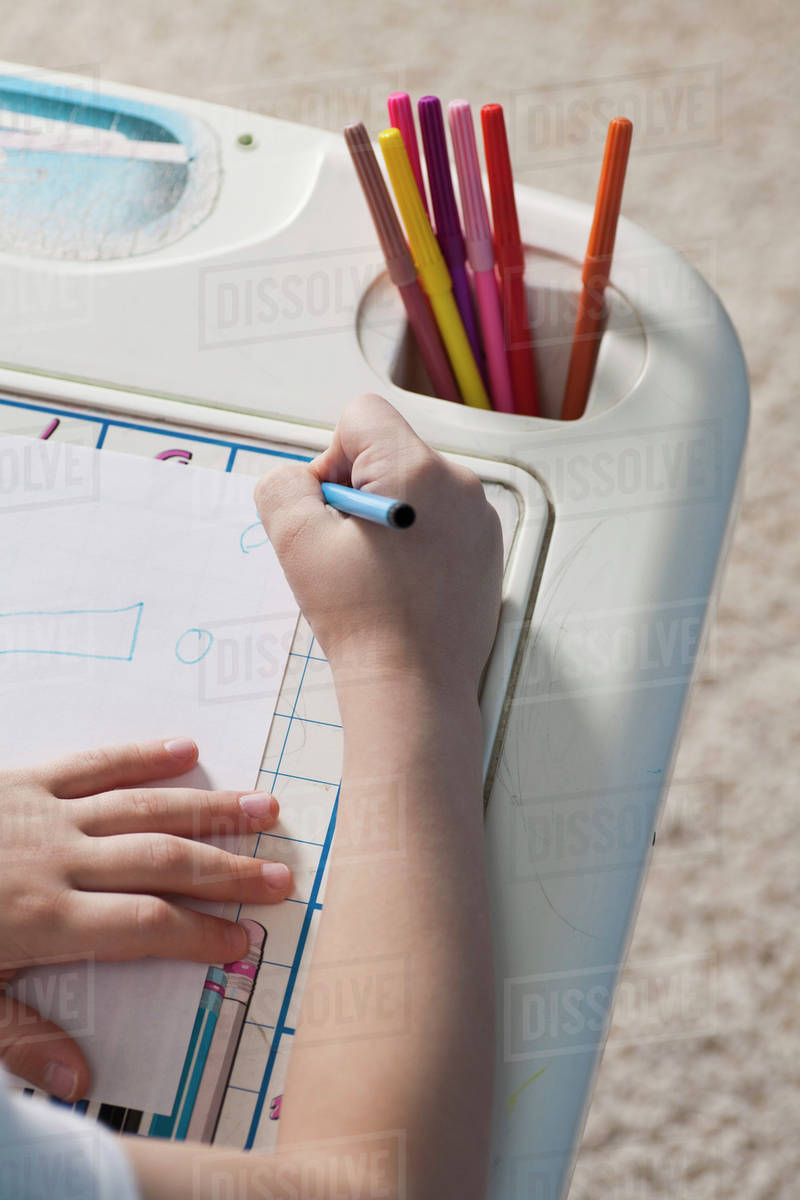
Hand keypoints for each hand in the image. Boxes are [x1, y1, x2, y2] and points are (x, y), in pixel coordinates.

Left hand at [0, 736, 291, 1099]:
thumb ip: (17, 1034)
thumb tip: (79, 1080)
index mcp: (44, 919)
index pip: (146, 927)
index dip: (201, 934)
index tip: (244, 943)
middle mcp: (59, 859)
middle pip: (163, 862)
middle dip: (229, 871)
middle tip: (283, 876)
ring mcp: (46, 812)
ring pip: (145, 806)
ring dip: (209, 807)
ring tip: (263, 808)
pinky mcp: (26, 778)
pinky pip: (94, 761)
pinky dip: (142, 754)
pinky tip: (186, 747)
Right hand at [254, 394, 502, 695]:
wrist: (414, 689)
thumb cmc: (364, 621)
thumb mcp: (296, 543)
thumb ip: (282, 487)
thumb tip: (300, 480)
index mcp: (416, 470)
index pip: (361, 417)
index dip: (331, 459)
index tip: (332, 513)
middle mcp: (459, 484)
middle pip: (388, 453)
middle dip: (357, 491)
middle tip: (348, 552)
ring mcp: (480, 518)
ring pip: (412, 488)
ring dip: (385, 518)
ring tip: (376, 574)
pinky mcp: (487, 550)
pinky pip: (439, 520)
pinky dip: (414, 541)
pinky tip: (401, 586)